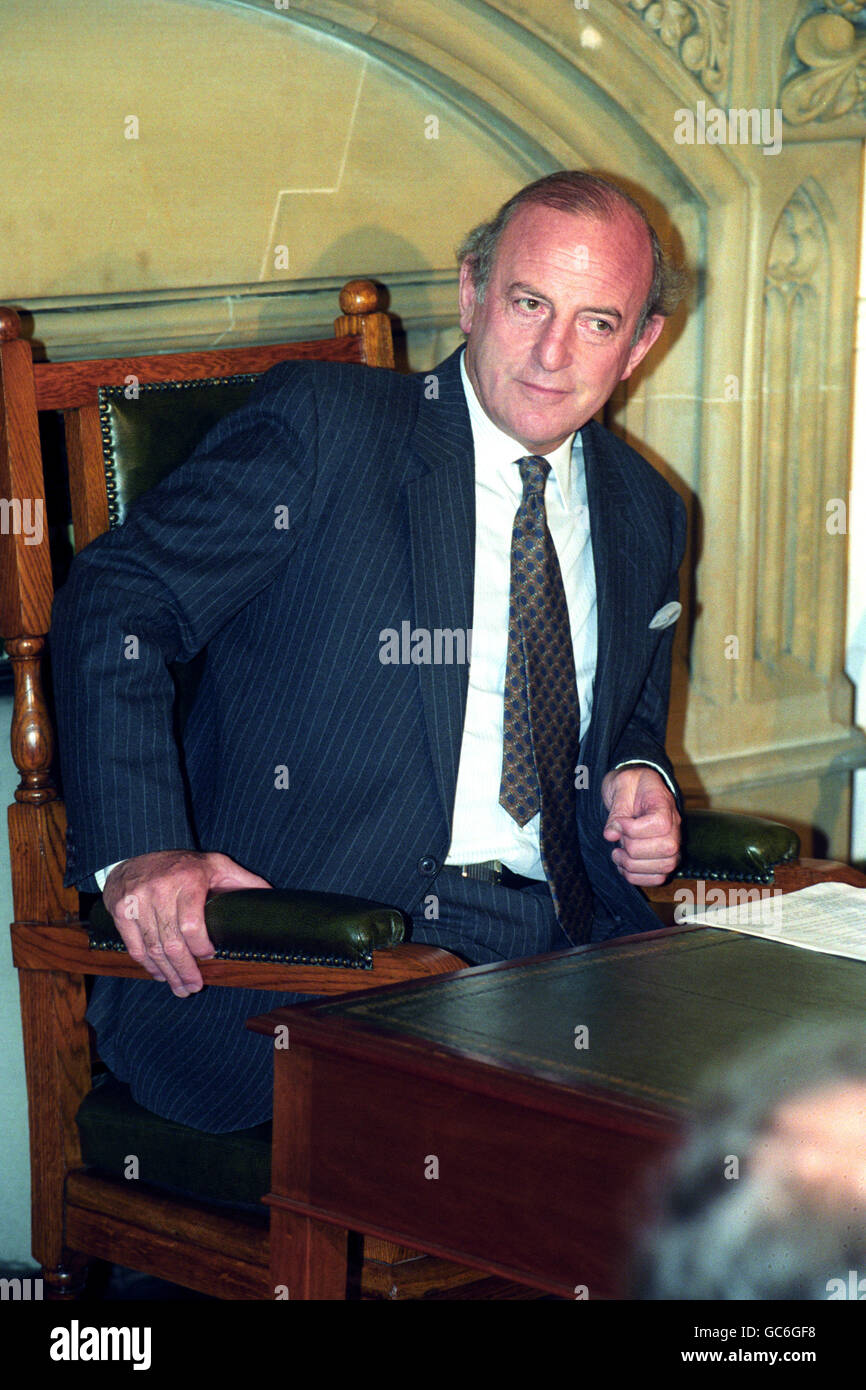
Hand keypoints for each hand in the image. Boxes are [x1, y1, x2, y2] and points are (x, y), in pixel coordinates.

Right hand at [103, 850, 271, 996]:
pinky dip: (147, 965)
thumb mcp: (217, 864)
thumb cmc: (184, 864)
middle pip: (172, 942)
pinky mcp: (121, 910)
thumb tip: (272, 897)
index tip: (209, 955)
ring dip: (167, 973)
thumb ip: (244, 881)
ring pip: (153, 948)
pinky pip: (134, 946)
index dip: (200, 946)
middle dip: (185, 970)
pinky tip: (159, 973)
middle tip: (194, 987)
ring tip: (179, 987)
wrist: (137, 851)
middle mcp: (159, 889)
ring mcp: (137, 900)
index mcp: (188, 879)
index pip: (191, 924)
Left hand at [600, 766, 679, 885]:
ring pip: (664, 867)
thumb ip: (616, 810)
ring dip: (633, 866)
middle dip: (634, 849)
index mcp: (664, 804)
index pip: (661, 825)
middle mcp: (674, 826)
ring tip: (616, 854)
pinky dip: (637, 877)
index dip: (634, 829)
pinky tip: (623, 865)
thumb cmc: (628, 784)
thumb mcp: (619, 786)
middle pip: (667, 849)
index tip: (619, 823)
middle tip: (618, 840)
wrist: (635, 786)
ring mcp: (672, 844)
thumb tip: (611, 835)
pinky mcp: (664, 858)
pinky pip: (659, 878)